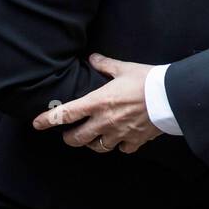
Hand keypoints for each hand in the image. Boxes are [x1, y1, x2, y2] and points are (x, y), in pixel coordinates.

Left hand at [31, 53, 159, 153]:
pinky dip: (120, 146)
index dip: (48, 120)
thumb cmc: (147, 80)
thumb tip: (93, 59)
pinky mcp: (135, 140)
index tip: (37, 124)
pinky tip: (121, 140)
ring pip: (98, 147)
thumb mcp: (124, 68)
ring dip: (93, 143)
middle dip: (69, 138)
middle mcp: (105, 121)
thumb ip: (105, 65)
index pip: (66, 114)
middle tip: (69, 135)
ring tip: (94, 138)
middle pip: (77, 139)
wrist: (171, 97)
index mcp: (98, 102)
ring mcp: (119, 134)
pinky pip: (122, 149)